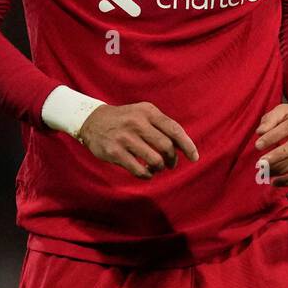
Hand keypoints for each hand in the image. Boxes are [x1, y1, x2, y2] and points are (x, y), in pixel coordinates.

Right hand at [78, 102, 198, 179]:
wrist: (92, 121)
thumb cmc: (125, 120)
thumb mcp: (143, 114)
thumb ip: (162, 126)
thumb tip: (183, 147)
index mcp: (148, 112)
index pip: (174, 129)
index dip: (187, 145)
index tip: (194, 158)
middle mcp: (137, 123)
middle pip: (166, 146)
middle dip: (172, 159)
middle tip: (170, 164)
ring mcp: (125, 137)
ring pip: (154, 160)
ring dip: (159, 168)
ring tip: (157, 168)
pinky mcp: (114, 152)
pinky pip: (139, 170)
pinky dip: (147, 175)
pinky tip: (146, 173)